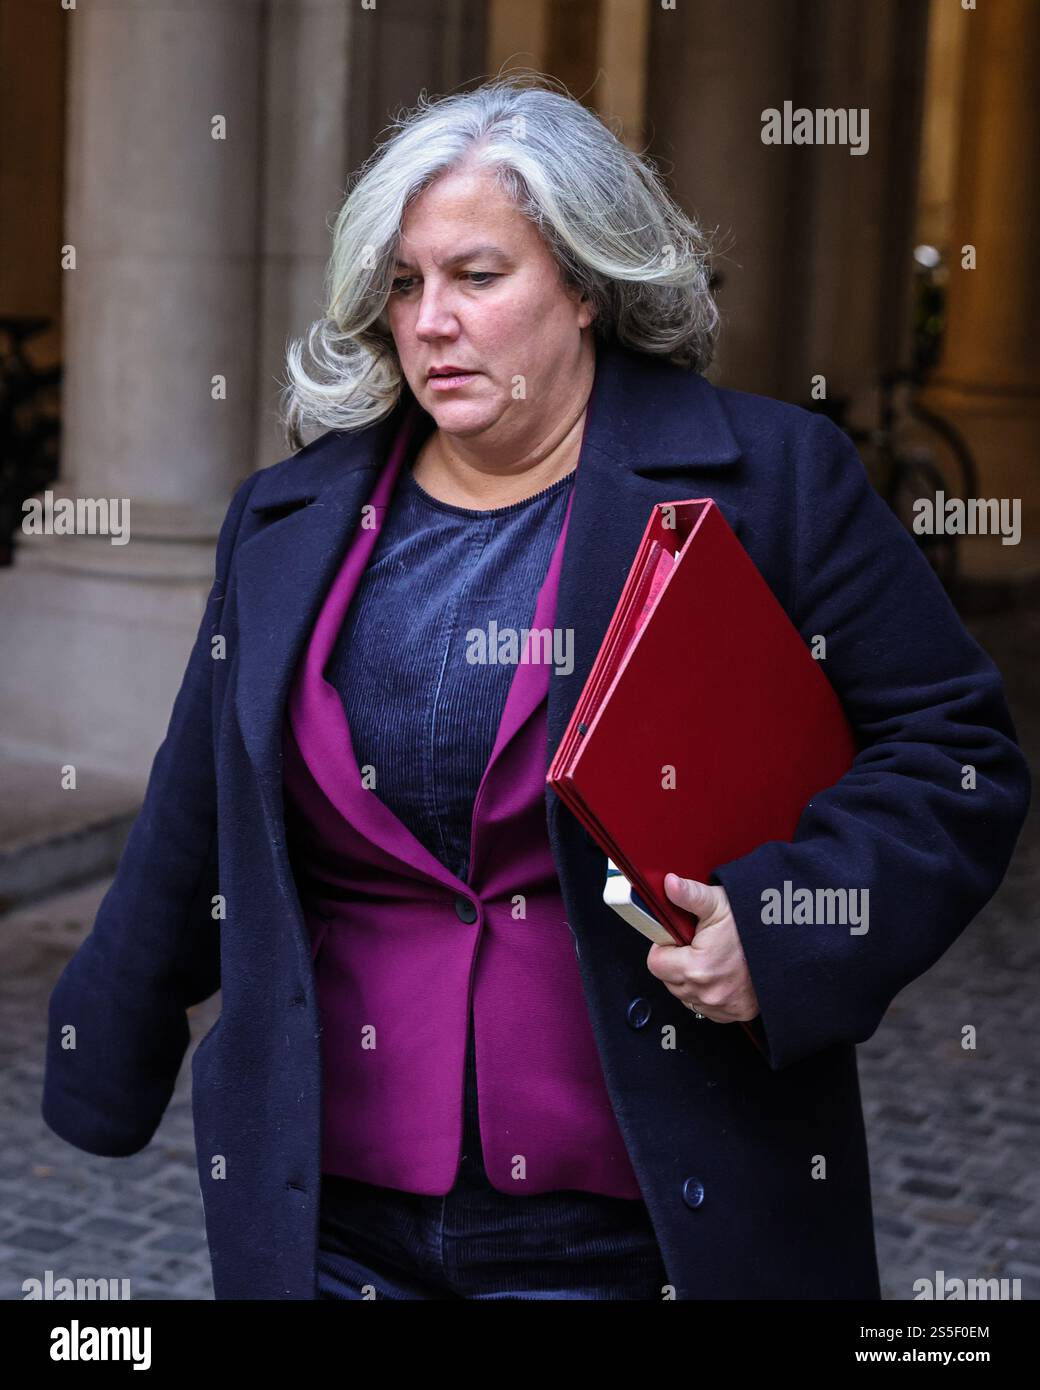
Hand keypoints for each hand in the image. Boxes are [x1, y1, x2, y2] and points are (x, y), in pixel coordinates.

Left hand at [645, 874, 760, 1023]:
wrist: (788, 946)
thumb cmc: (754, 926)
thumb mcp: (718, 904)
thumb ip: (689, 895)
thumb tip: (670, 884)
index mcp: (697, 967)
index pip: (655, 964)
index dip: (664, 947)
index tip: (678, 939)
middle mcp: (707, 993)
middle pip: (668, 981)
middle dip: (677, 962)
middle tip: (698, 946)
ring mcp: (721, 1006)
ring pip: (686, 995)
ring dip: (692, 980)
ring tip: (712, 958)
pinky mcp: (734, 1013)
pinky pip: (707, 1007)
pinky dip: (709, 993)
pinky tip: (721, 974)